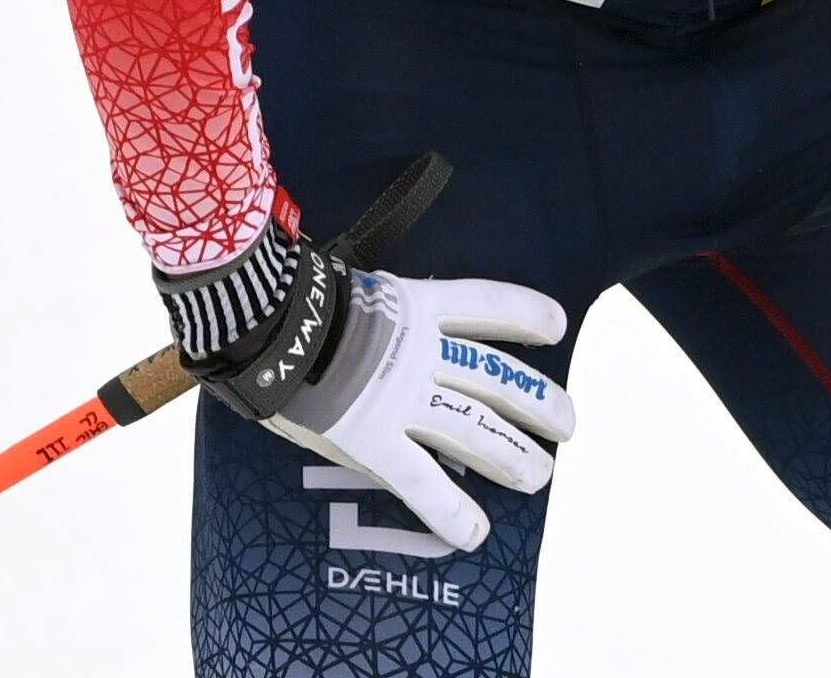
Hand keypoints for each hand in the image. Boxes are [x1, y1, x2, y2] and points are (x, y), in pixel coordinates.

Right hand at [266, 266, 574, 552]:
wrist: (263, 327)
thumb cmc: (298, 308)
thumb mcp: (360, 296)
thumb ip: (389, 318)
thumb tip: (393, 328)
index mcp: (418, 308)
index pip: (490, 306)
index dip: (528, 315)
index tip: (555, 327)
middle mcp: (421, 353)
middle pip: (499, 379)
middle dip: (540, 403)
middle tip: (566, 424)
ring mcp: (401, 398)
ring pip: (476, 431)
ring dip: (514, 456)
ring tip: (540, 475)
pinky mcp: (374, 440)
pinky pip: (421, 483)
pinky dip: (451, 511)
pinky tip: (476, 534)